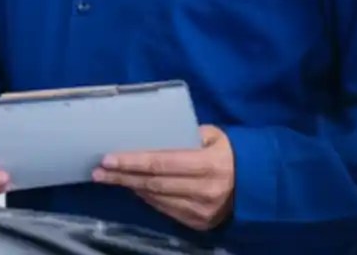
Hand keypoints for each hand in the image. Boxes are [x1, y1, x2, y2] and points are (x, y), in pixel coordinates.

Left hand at [94, 125, 234, 230]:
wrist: (257, 185)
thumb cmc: (228, 153)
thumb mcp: (214, 136)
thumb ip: (185, 134)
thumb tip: (150, 134)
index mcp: (208, 164)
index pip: (161, 163)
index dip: (133, 162)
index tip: (108, 158)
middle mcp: (204, 190)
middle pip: (154, 183)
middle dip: (122, 176)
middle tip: (98, 171)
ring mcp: (202, 210)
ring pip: (157, 198)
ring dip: (131, 187)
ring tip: (110, 178)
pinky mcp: (199, 222)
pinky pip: (165, 209)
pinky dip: (146, 197)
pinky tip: (133, 187)